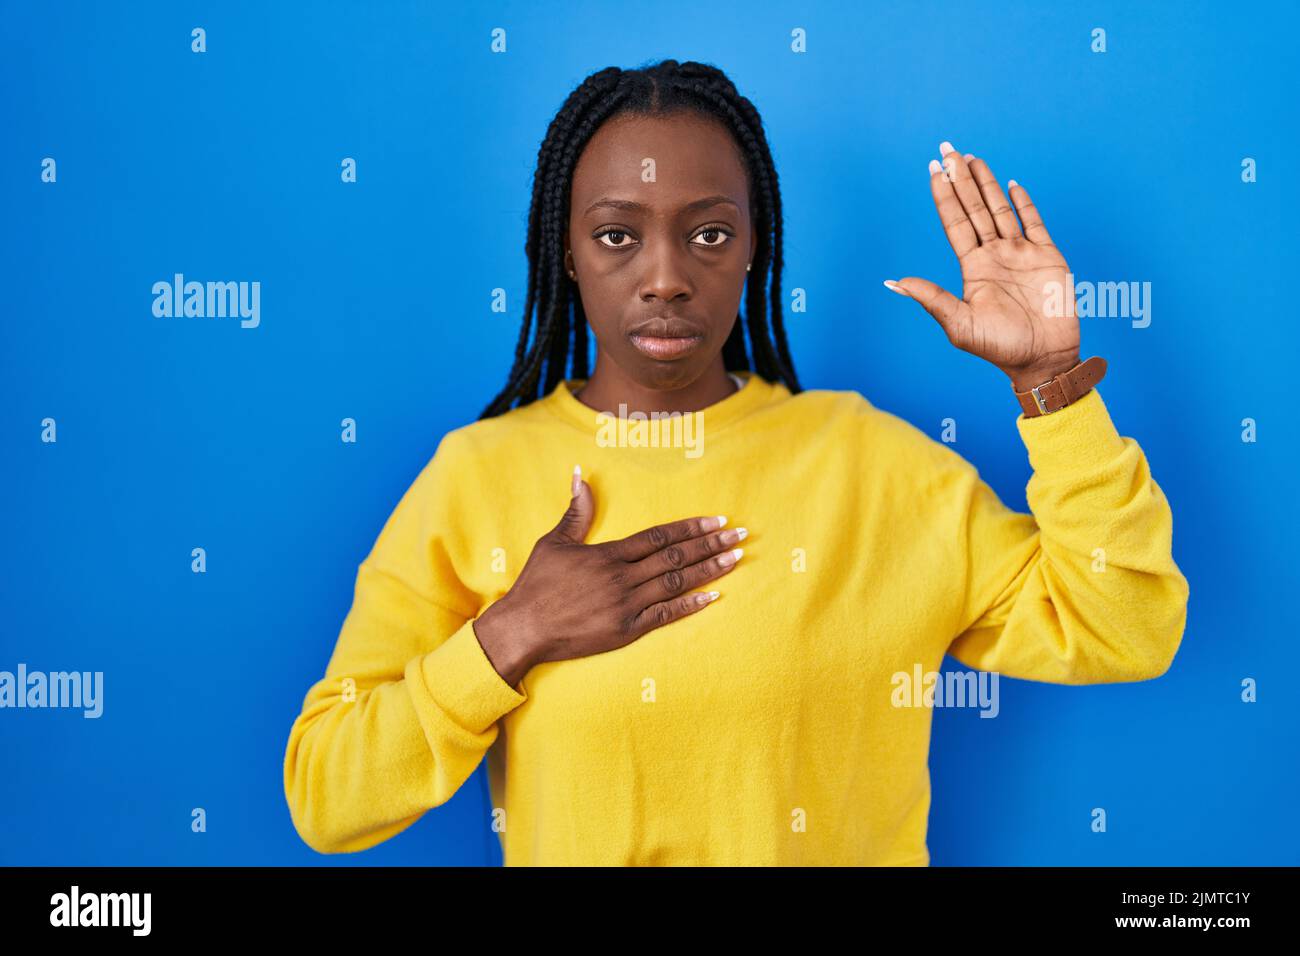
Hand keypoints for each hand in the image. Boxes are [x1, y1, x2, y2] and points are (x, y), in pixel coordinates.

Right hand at [472, 468, 745, 685]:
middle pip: (675, 557)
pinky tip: (713, 596)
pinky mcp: (626, 630)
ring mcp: (626, 605)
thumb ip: (576, 511)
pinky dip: (691, 605)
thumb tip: (581, 475)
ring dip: (709, 570)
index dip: (690, 528)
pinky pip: (665, 615)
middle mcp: (622, 578)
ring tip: (735, 558)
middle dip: (710, 544)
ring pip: (676, 584)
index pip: (659, 536)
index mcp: (608, 554)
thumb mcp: (554, 542)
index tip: (716, 520)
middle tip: (740, 535)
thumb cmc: (536, 584)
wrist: (523, 629)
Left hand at [885, 141, 1080, 391]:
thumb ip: (931, 298)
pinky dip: (1023, 202)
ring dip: (987, 182)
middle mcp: (993, 255)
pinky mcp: (1048, 256)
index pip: (955, 222)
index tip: (933, 168)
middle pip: (974, 208)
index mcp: (972, 268)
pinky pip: (1034, 222)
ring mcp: (1021, 253)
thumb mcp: (959, 324)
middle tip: (948, 147)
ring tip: (972, 157)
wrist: (1043, 360)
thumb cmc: (999, 349)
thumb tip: (893, 283)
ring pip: (1000, 209)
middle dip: (960, 178)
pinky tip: (1011, 183)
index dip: (944, 196)